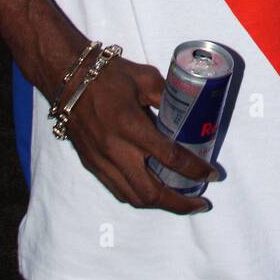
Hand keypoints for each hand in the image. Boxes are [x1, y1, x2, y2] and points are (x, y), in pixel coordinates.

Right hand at [59, 55, 216, 212]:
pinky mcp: (91, 165)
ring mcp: (101, 161)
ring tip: (180, 201)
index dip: (195, 170)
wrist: (67, 79)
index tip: (213, 175)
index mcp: (131, 127)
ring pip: (133, 197)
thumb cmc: (108, 75)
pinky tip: (153, 191)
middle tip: (200, 202)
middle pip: (151, 192)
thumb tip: (189, 110)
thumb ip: (168, 96)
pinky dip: (139, 195)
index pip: (169, 158)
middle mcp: (115, 150)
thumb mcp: (145, 78)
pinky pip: (118, 189)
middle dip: (179, 203)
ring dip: (160, 204)